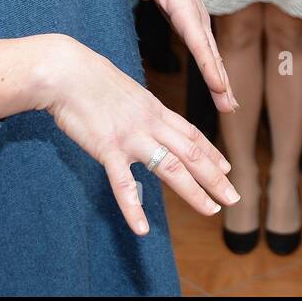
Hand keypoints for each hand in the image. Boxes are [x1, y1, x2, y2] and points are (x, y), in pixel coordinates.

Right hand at [42, 35, 240, 234]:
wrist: (66, 71)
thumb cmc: (90, 80)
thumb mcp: (126, 92)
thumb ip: (138, 110)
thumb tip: (144, 121)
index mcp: (155, 110)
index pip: (191, 134)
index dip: (211, 152)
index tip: (227, 168)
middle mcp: (150, 123)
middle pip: (191, 153)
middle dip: (215, 177)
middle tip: (234, 197)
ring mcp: (131, 137)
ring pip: (171, 168)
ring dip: (194, 191)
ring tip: (210, 210)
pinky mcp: (108, 148)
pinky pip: (124, 183)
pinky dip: (133, 207)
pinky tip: (141, 228)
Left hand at [128, 0, 237, 113]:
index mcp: (185, 8)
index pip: (197, 40)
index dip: (208, 63)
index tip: (218, 85)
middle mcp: (198, 19)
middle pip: (211, 54)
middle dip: (221, 81)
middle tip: (229, 106)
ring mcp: (200, 26)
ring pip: (214, 58)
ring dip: (223, 83)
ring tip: (230, 107)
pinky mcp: (198, 33)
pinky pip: (209, 57)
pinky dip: (218, 76)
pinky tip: (223, 94)